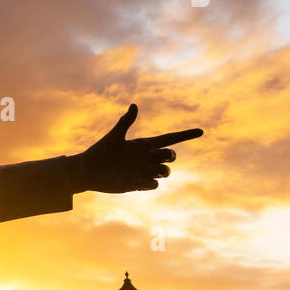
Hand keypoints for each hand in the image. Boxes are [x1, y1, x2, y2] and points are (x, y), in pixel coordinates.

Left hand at [71, 103, 201, 193]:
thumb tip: (134, 105)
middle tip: (158, 156)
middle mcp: (145, 157)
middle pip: (170, 155)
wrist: (88, 172)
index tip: (201, 131)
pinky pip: (154, 185)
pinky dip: (149, 183)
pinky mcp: (137, 184)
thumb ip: (126, 122)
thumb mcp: (114, 137)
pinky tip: (135, 182)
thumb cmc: (99, 152)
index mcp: (142, 144)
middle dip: (170, 156)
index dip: (185, 135)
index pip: (169, 138)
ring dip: (161, 171)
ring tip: (145, 170)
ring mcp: (142, 171)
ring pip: (165, 172)